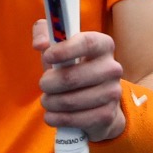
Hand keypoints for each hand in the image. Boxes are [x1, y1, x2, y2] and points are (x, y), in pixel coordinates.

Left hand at [32, 19, 125, 140]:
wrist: (97, 100)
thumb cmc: (74, 67)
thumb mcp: (59, 46)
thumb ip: (45, 34)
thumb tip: (40, 44)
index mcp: (103, 45)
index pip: (87, 43)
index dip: (65, 49)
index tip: (47, 55)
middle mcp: (112, 68)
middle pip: (73, 77)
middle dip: (49, 83)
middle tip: (43, 84)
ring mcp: (112, 93)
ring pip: (71, 101)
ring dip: (51, 102)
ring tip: (47, 100)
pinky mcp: (107, 115)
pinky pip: (76, 119)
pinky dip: (57, 118)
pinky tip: (52, 115)